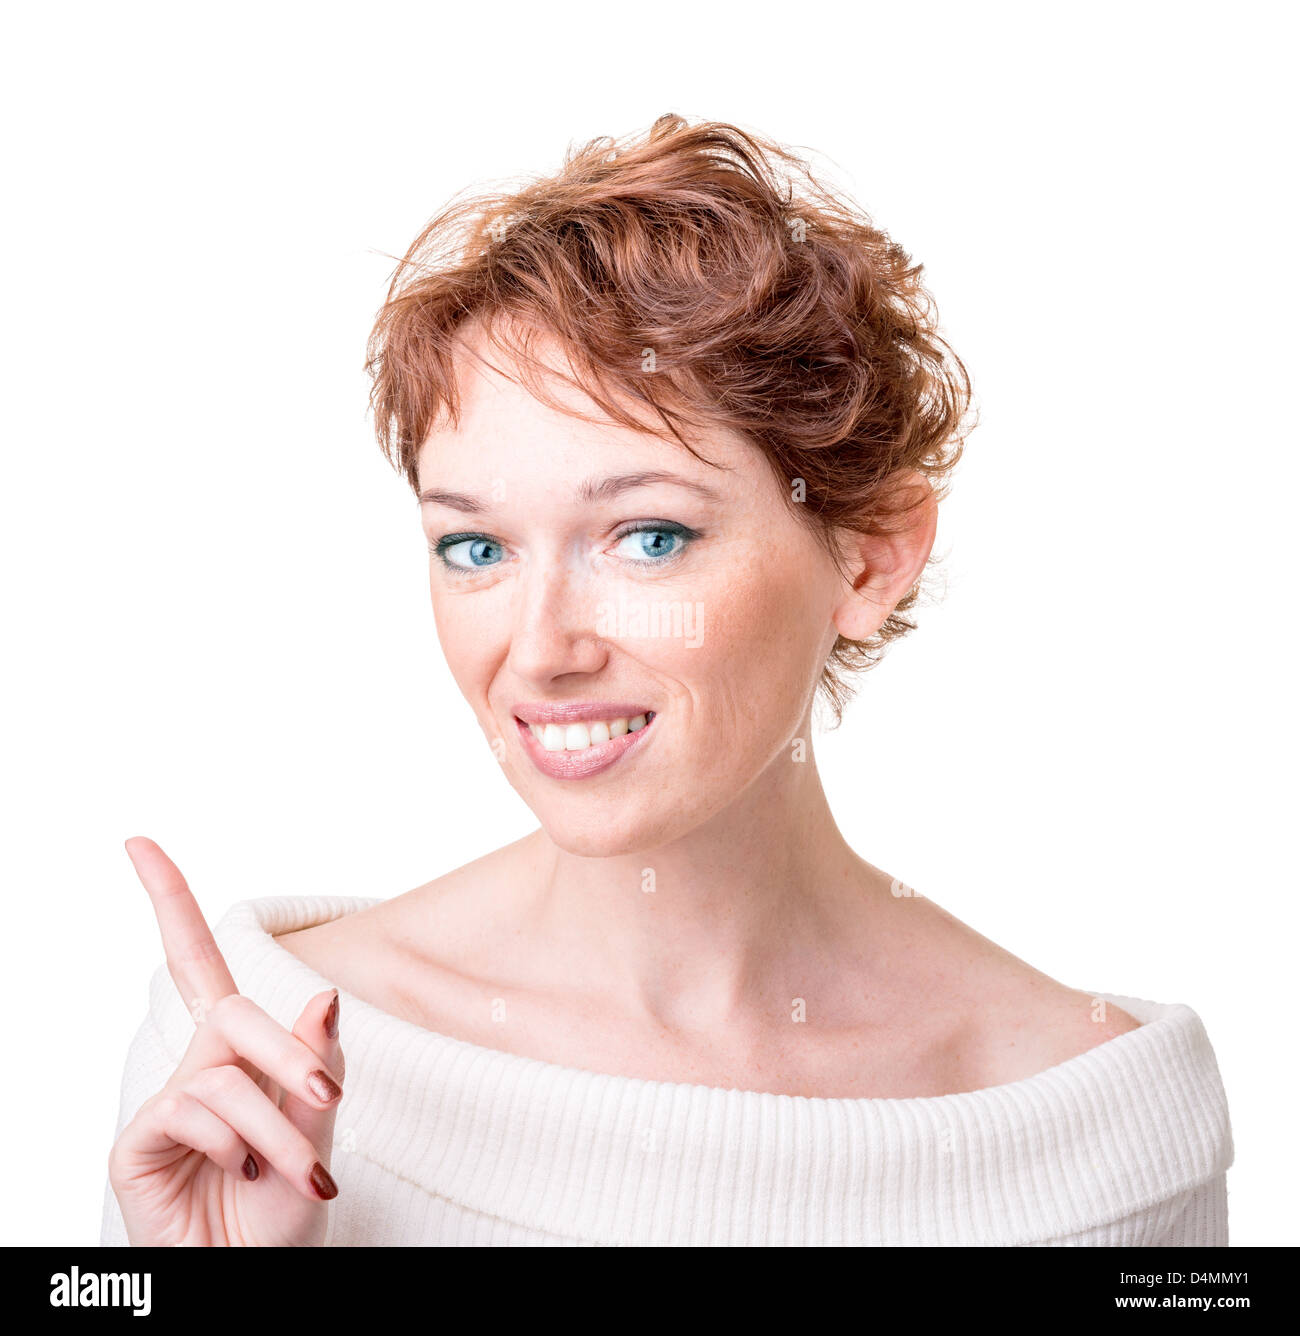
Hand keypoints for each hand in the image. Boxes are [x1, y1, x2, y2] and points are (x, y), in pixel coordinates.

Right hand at [107, 837, 343, 1245]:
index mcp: (240, 1051)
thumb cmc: (287, 1212)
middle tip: (329, 1106)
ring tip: (300, 1175)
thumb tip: (321, 997)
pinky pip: (192, 1109)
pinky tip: (241, 1173)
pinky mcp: (138, 1144)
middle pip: (235, 1013)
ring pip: (224, 1072)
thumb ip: (317, 1063)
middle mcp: (200, 1067)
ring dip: (279, 1126)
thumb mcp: (320, 1128)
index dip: (169, 902)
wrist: (259, 1281)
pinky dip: (237, 1143)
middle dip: (290, 1056)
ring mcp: (168, 1105)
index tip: (137, 843)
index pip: (199, 962)